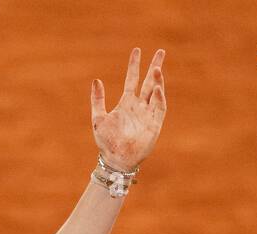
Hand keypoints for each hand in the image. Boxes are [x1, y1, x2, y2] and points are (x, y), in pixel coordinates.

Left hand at [90, 48, 165, 171]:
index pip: (132, 79)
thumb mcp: (98, 118)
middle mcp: (139, 106)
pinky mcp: (154, 124)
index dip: (134, 65)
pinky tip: (156, 88)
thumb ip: (97, 99)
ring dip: (157, 80)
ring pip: (155, 92)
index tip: (137, 50)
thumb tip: (96, 80)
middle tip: (161, 51)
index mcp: (126, 103)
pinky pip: (159, 107)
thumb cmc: (106, 142)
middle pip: (148, 82)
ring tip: (157, 67)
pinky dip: (158, 97)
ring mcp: (148, 114)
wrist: (116, 160)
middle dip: (154, 67)